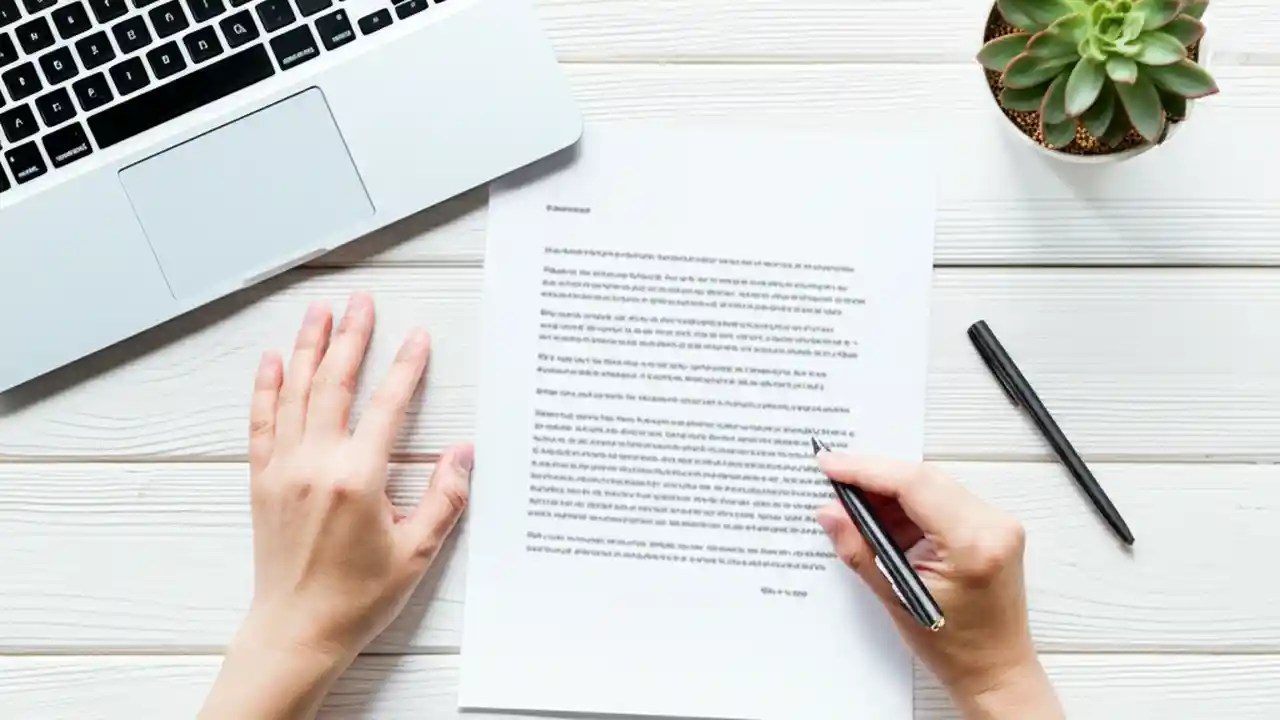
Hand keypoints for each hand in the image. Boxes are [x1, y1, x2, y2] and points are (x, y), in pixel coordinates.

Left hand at [201, 293, 472, 719]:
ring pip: (297, 392)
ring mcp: (284, 469)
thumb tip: (464, 454)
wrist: (297, 629)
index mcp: (358, 478)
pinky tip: (275, 361)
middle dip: (353, 337)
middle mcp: (316, 464)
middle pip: (336, 383)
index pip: (387, 405)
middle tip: (362, 303)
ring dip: (309, 347)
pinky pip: (262, 422)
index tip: (418, 339)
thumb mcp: (416, 551)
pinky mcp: (262, 481)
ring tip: (320, 312)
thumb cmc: (356, 597)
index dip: (406, 368)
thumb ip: (444, 498)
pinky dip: (267, 387)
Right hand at [815, 454, 1063, 719]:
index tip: (832, 465)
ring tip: (856, 511)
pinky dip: (910, 505)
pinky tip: (886, 521)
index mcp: (973, 545)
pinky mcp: (993, 527)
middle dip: (874, 478)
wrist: (996, 671)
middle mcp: (993, 527)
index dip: (866, 470)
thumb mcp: (897, 599)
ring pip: (932, 484)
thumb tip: (831, 513)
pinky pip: (944, 498)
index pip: (913, 485)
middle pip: (923, 477)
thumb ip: (860, 550)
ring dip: (891, 492)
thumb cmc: (957, 649)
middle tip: (835, 485)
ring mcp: (998, 524)